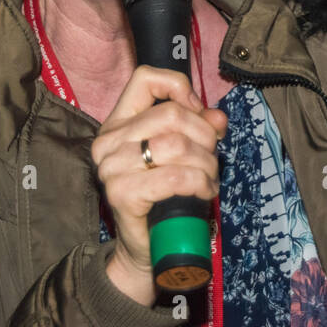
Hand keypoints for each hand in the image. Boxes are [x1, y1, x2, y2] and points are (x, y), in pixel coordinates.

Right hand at [90, 66, 227, 306]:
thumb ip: (200, 128)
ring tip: (209, 180)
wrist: (147, 247)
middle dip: (205, 137)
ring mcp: (111, 167)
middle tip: (212, 161)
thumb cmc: (166, 196)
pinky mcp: (122, 193)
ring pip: (177, 145)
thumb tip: (218, 118)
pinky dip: (200, 183)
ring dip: (206, 164)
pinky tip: (205, 193)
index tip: (198, 112)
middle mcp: (109, 141)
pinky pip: (175, 176)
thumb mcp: (185, 154)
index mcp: (119, 123)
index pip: (146, 78)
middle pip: (172, 114)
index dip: (180, 88)